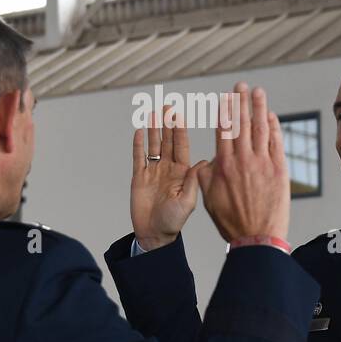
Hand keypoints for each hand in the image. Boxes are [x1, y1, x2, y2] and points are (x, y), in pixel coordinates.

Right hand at [131, 107, 205, 250]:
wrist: (154, 234)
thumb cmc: (173, 222)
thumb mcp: (187, 201)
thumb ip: (193, 181)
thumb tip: (202, 161)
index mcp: (182, 172)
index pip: (181, 145)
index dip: (179, 130)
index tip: (179, 115)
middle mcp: (168, 168)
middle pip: (167, 141)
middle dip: (167, 124)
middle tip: (167, 107)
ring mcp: (153, 171)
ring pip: (153, 145)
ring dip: (153, 129)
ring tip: (153, 113)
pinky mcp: (139, 177)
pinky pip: (138, 157)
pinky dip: (138, 144)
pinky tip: (139, 131)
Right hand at [197, 83, 289, 244]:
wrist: (257, 237)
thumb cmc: (232, 222)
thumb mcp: (209, 199)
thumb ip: (205, 176)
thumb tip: (205, 161)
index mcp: (224, 164)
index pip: (224, 130)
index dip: (225, 111)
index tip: (225, 97)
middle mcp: (243, 159)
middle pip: (242, 123)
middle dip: (241, 101)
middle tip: (241, 85)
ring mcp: (263, 162)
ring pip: (260, 128)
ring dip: (258, 107)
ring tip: (257, 92)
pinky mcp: (280, 169)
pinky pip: (277, 142)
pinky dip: (274, 127)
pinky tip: (271, 116)